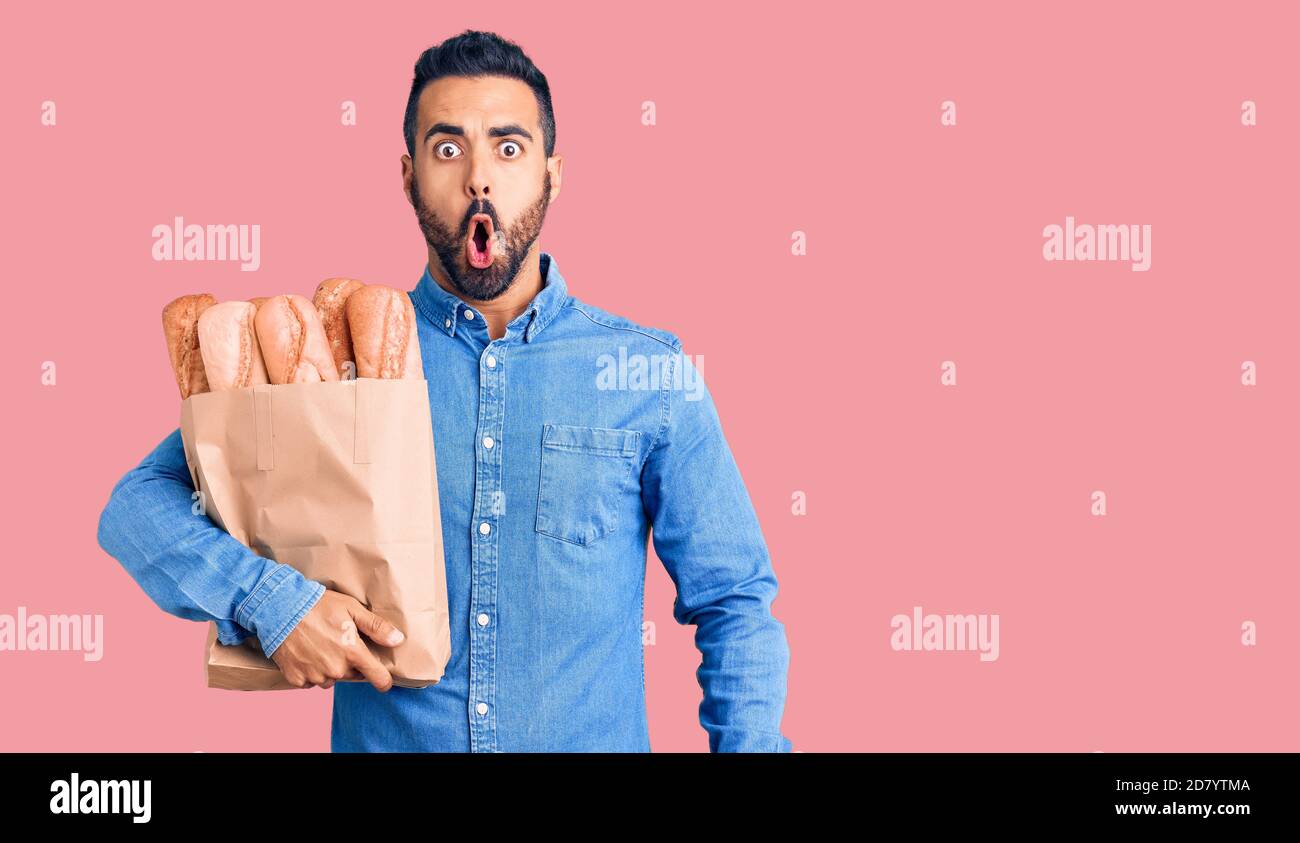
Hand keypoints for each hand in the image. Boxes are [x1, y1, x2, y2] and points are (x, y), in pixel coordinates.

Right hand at [269, 589, 404, 690]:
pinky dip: (310, 671)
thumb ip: (376, 627)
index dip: (384, 680)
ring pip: (331, 679)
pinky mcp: (296, 678)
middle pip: (352, 675)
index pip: (377, 678)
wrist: (280, 608)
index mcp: (352, 652)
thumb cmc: (318, 605)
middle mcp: (335, 669)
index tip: (385, 679)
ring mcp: (314, 675)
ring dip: (330, 667)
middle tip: (339, 642)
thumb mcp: (351, 609)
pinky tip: (306, 653)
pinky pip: (310, 681)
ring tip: (320, 645)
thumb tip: (398, 640)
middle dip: (351, 663)